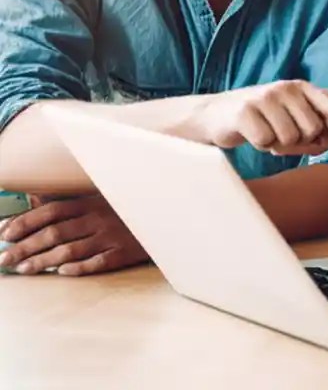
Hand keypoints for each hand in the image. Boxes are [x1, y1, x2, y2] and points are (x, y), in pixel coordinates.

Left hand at [0, 194, 146, 275]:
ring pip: (70, 250)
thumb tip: (35, 200)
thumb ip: (70, 201)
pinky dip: (80, 267)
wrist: (169, 217)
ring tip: (23, 269)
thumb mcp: (102, 198)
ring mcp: (113, 236)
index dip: (25, 222)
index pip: (51, 211)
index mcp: (91, 202)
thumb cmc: (129, 209)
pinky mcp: (126, 253)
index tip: (4, 234)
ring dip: (43, 260)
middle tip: (4, 258)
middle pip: (55, 233)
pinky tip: (61, 272)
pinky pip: (99, 262)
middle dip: (25, 246)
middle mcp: (99, 218)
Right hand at [198, 80, 327, 154]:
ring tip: (268, 134)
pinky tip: (252, 136)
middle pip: (313, 129)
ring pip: (291, 138)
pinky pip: (267, 142)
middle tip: (285, 137)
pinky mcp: (245, 112)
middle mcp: (286, 88)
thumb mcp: (297, 116)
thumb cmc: (264, 118)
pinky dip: (261, 146)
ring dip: (280, 145)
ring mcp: (265, 98)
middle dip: (302, 143)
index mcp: (303, 87)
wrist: (216, 115)